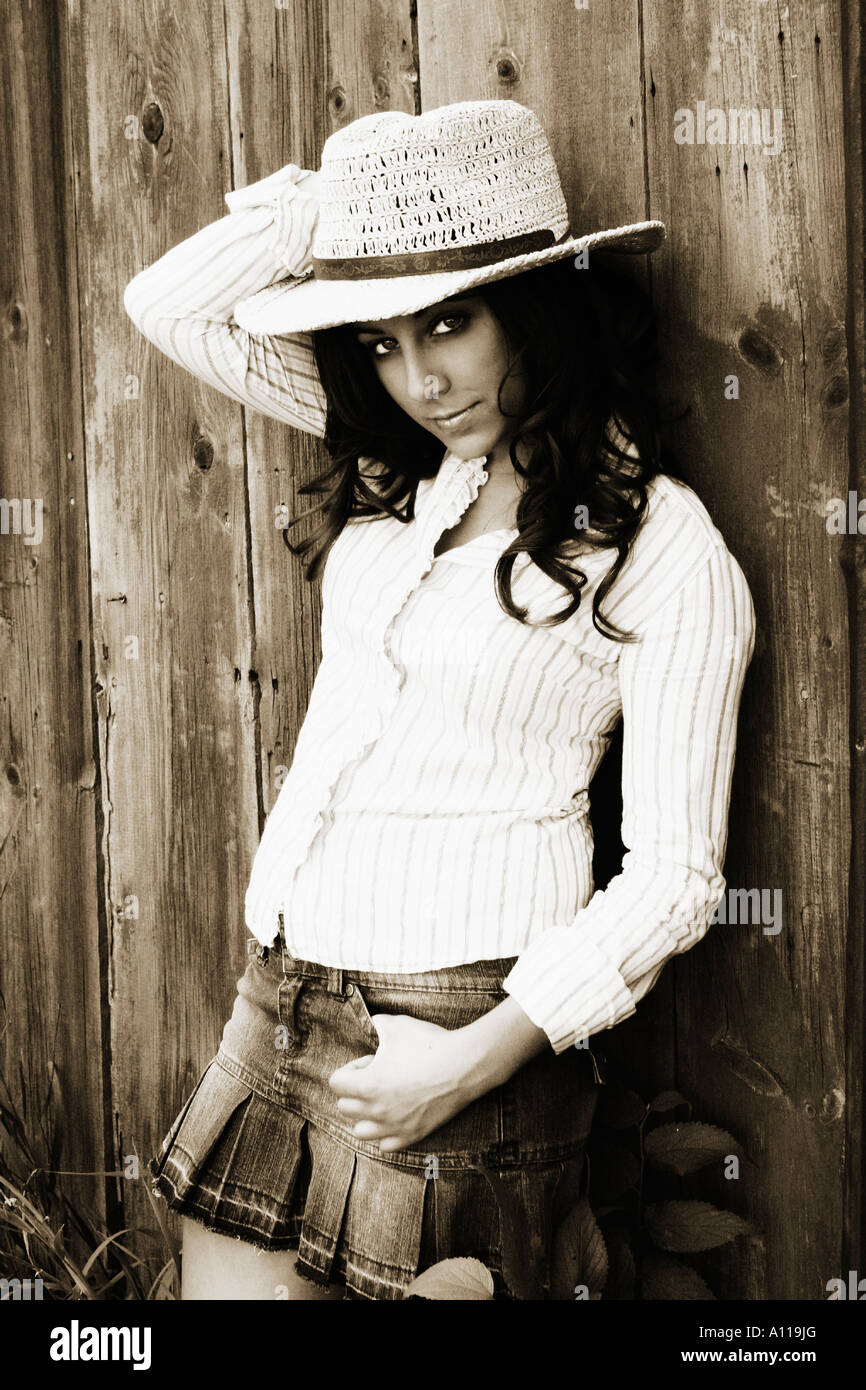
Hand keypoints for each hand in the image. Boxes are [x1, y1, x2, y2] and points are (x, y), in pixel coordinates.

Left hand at [328, 1013, 478, 1153]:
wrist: (464, 1065)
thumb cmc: (429, 1044)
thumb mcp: (397, 1025)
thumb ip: (377, 1025)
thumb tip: (373, 1023)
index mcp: (368, 1084)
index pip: (336, 1084)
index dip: (350, 1069)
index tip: (370, 1061)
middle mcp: (376, 1110)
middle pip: (345, 1107)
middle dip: (355, 1091)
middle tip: (378, 1076)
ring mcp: (394, 1126)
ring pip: (360, 1132)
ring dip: (365, 1116)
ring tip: (381, 1100)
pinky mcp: (412, 1135)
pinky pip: (385, 1145)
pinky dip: (385, 1133)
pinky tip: (396, 1116)